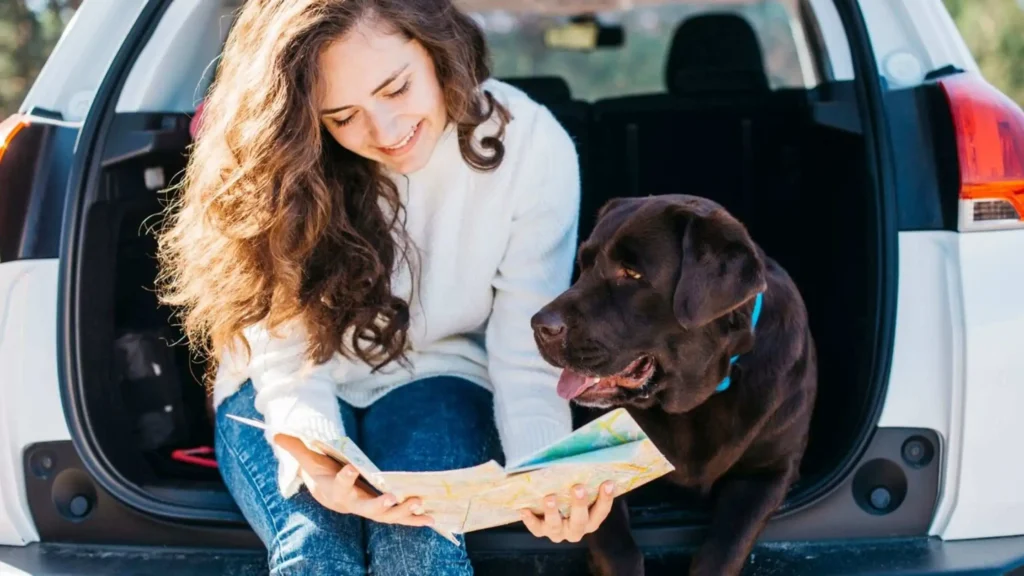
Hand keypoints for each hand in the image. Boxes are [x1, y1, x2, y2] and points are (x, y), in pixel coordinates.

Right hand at [274, 434, 433, 526]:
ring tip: (420, 503)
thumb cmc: (321, 473)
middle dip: (381, 504)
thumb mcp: (308, 459)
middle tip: (393, 497)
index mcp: (337, 491)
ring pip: (387, 516)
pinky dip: (416, 520)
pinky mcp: (383, 510)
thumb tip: (276, 433)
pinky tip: (433, 519)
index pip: (339, 485)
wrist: (329, 494)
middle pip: (368, 509)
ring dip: (404, 512)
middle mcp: (354, 504)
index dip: (345, 478)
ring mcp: (370, 509)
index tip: (350, 469)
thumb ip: (295, 447)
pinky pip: (400, 518)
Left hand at [519, 481, 615, 542]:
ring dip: (553, 512)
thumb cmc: (569, 493)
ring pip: (556, 526)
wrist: (549, 510)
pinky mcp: (541, 531)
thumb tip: (586, 452)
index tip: (608, 482)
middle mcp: (576, 530)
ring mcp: (558, 532)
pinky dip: (530, 520)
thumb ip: (583, 478)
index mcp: (590, 520)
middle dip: (579, 504)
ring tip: (549, 498)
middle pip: (580, 521)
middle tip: (578, 488)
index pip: (601, 512)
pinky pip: (535, 528)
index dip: (606, 498)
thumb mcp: (578, 488)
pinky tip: (524, 509)